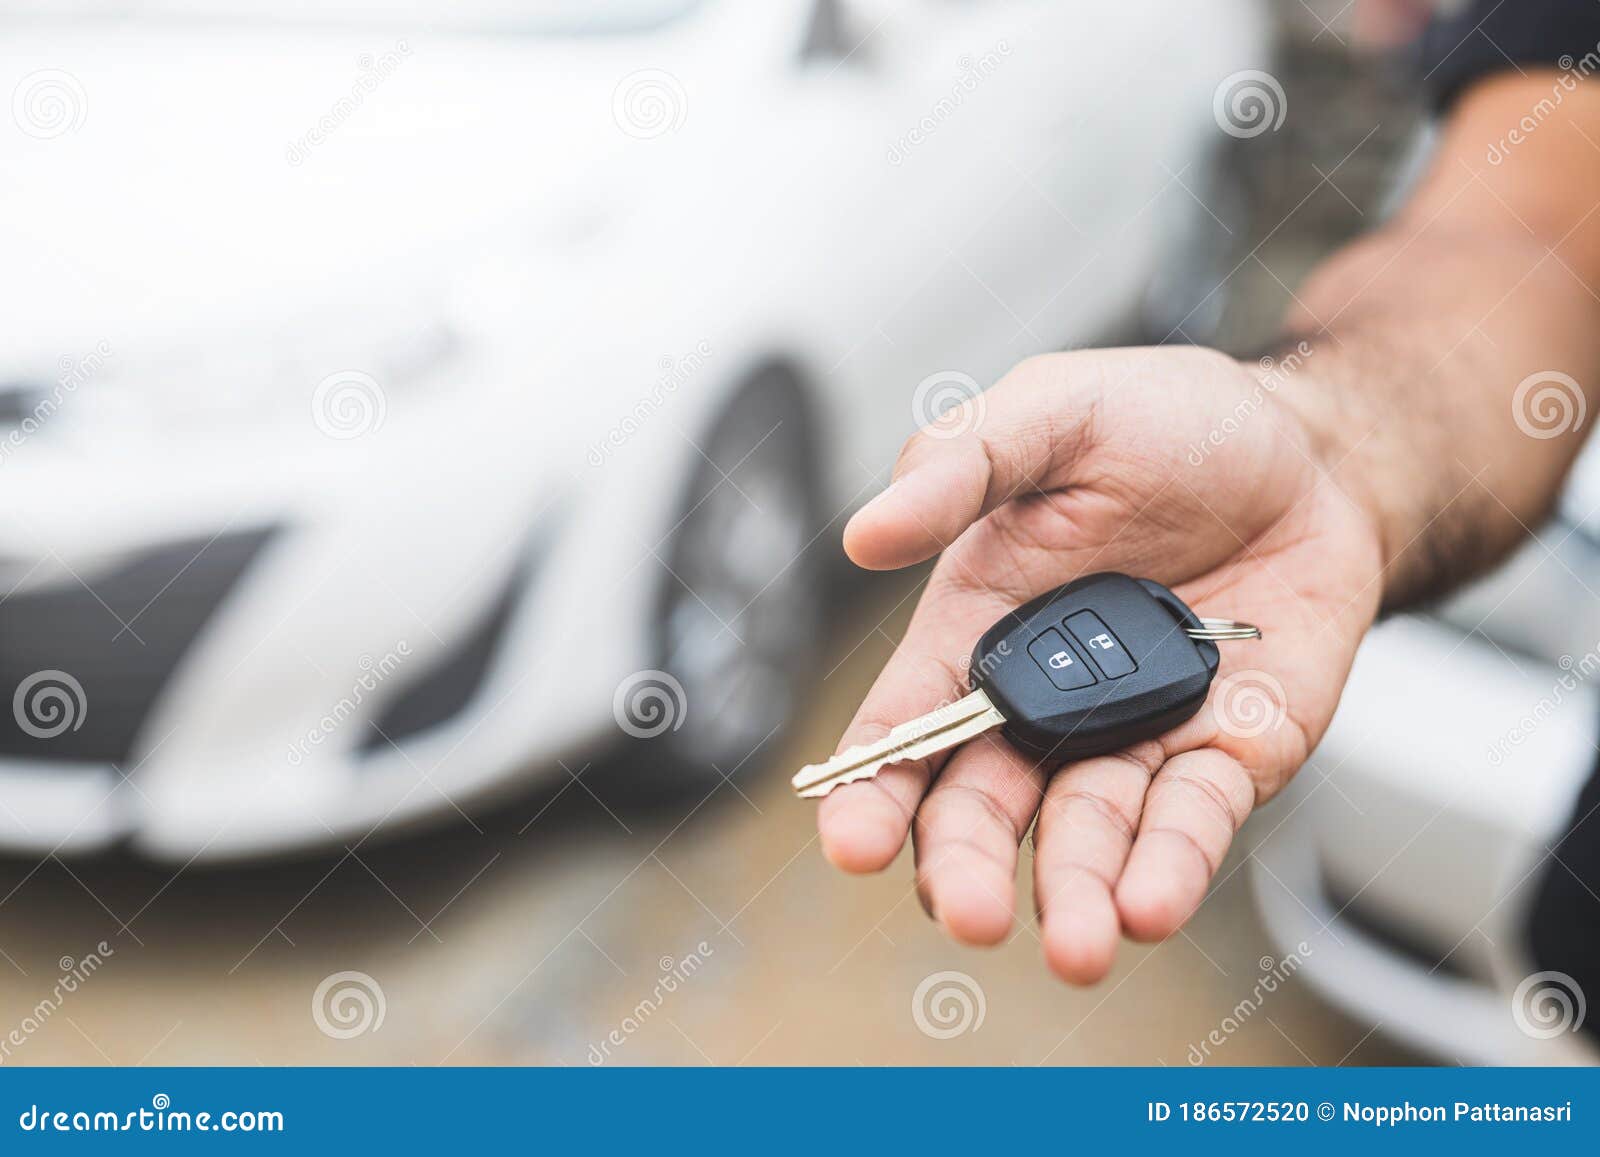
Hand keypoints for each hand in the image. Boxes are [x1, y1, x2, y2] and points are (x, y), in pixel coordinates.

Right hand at [818, 347, 1383, 982]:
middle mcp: (1044, 701)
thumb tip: (863, 534)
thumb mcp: (1052, 410)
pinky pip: (1191, 823)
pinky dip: (1169, 867)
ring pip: (1086, 837)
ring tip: (1074, 944)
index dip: (871, 788)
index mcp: (977, 627)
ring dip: (1072, 893)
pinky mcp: (1225, 756)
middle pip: (984, 805)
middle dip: (967, 865)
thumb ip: (959, 465)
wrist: (1314, 452)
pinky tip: (1147, 906)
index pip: (908, 726)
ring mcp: (1133, 737)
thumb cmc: (1170, 423)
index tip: (851, 842)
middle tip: (968, 911)